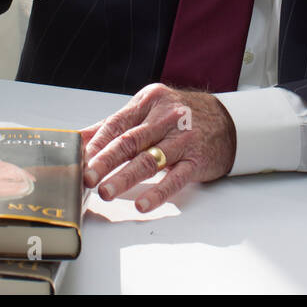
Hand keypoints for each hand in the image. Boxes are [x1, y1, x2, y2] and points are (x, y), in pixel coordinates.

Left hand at [81, 83, 235, 212]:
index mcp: (149, 102)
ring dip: (125, 177)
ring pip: (149, 160)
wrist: (227, 122)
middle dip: (105, 160)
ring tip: (106, 191)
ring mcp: (183, 139)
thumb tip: (79, 139)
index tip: (80, 159)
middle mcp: (166, 118)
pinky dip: (157, 192)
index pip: (117, 123)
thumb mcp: (148, 111)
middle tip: (88, 176)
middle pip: (130, 141)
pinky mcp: (196, 161)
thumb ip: (114, 126)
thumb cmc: (182, 117)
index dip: (97, 142)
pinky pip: (174, 179)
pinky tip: (142, 203)